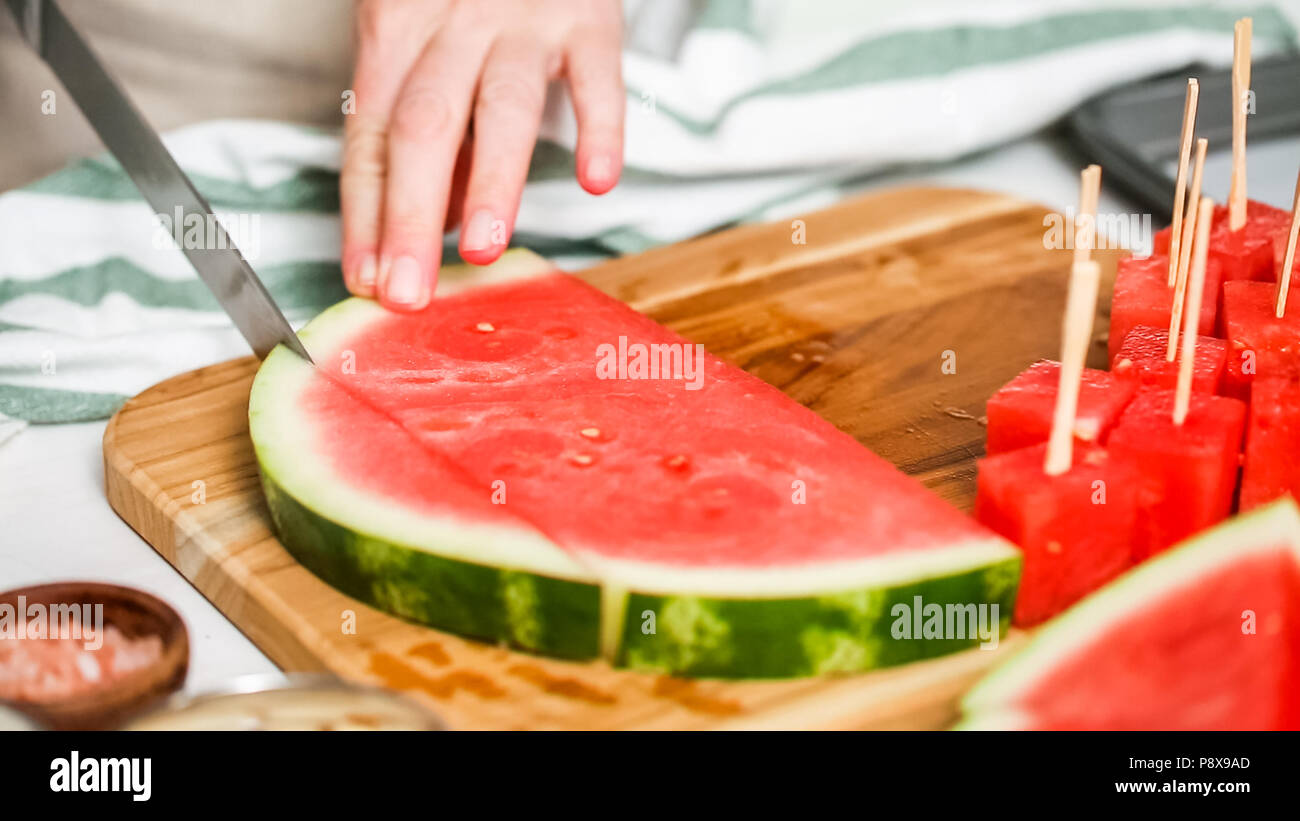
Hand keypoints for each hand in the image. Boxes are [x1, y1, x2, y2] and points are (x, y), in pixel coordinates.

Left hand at [341, 0, 624, 310]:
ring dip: (492, 184)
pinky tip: (598, 178)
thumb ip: (427, 123)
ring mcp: (522, 20)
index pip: (371, 137)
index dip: (365, 213)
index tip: (366, 280)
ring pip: (500, 108)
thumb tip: (431, 222)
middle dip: (411, 218)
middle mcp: (450, 24)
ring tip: (484, 252)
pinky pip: (597, 76)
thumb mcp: (423, 35)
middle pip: (421, 129)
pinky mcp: (588, 16)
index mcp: (394, 30)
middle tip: (408, 292)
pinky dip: (600, 127)